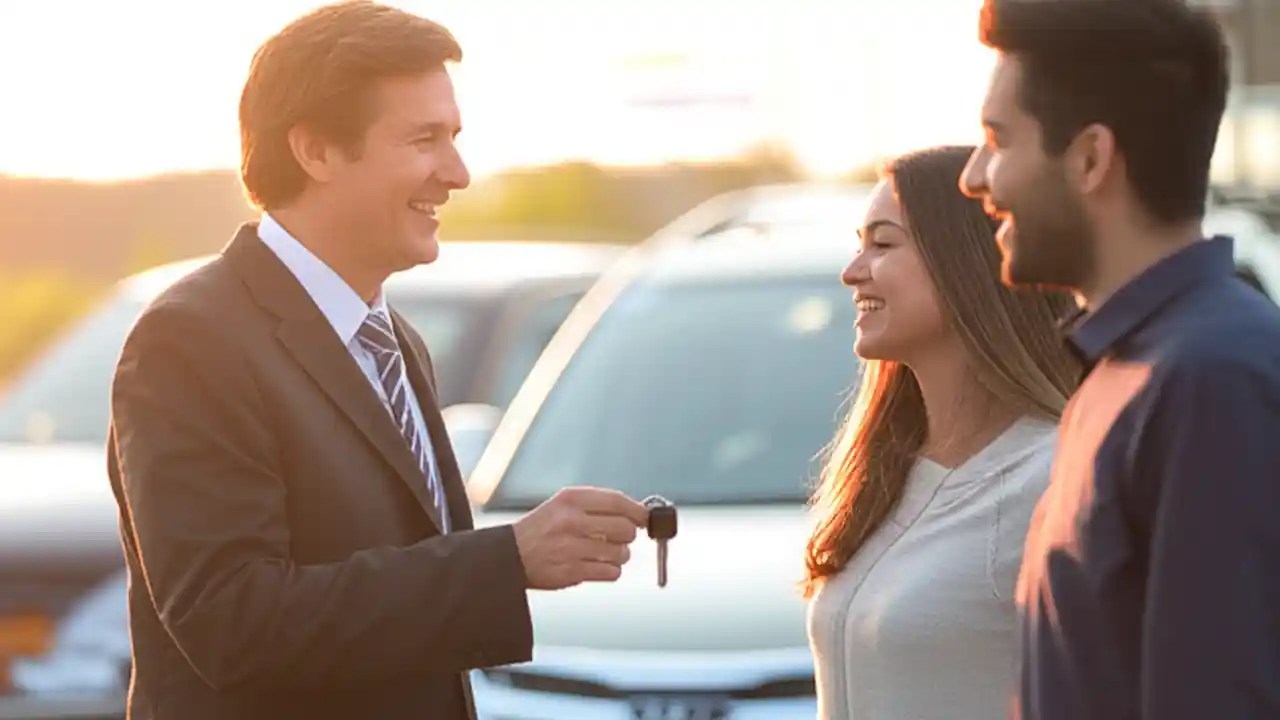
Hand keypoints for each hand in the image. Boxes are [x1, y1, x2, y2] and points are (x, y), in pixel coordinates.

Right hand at [512, 487, 648, 589]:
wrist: (508, 556)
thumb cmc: (541, 529)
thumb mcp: (562, 505)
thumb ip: (597, 506)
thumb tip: (638, 513)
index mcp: (570, 499)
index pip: (617, 501)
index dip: (637, 510)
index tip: (645, 517)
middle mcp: (570, 521)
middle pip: (624, 529)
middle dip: (627, 536)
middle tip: (618, 538)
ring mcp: (570, 548)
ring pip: (621, 553)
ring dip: (619, 555)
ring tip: (603, 553)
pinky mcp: (571, 572)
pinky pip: (610, 573)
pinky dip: (610, 571)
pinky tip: (597, 565)